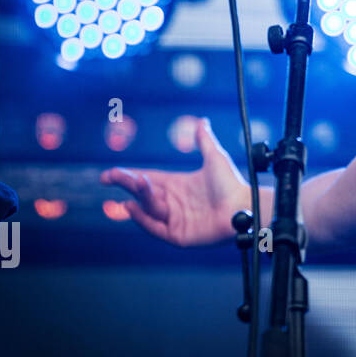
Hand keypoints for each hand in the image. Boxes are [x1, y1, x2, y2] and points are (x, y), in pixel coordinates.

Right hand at [99, 117, 249, 246]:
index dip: (128, 176)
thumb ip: (205, 141)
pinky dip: (144, 220)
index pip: (147, 180)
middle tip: (111, 176)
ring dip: (139, 197)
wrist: (245, 205)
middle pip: (143, 194)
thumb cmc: (232, 184)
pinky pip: (156, 228)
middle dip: (127, 184)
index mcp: (177, 185)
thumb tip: (202, 121)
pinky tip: (134, 207)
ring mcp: (174, 220)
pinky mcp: (178, 235)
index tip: (110, 173)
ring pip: (149, 209)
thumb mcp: (215, 158)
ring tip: (133, 182)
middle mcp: (173, 203)